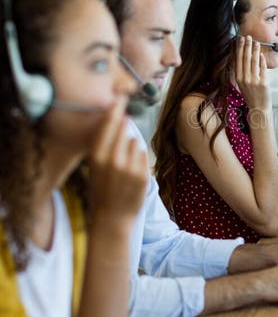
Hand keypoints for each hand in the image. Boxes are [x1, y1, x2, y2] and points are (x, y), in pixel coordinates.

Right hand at [88, 100, 147, 224]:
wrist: (112, 219)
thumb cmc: (101, 189)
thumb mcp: (94, 166)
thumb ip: (104, 143)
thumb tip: (122, 118)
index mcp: (96, 156)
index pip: (107, 125)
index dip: (114, 109)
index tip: (119, 96)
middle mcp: (112, 159)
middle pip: (123, 129)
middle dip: (123, 129)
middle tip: (121, 134)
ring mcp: (129, 167)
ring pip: (134, 142)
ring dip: (131, 149)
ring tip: (123, 167)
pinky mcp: (143, 175)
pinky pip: (143, 154)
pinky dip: (139, 160)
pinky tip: (131, 173)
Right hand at [235, 35, 271, 112]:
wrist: (258, 108)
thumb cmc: (252, 95)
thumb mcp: (243, 83)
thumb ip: (243, 71)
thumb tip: (244, 56)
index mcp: (239, 78)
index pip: (238, 60)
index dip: (239, 49)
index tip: (240, 39)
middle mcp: (244, 78)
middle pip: (245, 59)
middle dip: (247, 46)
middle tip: (249, 37)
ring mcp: (253, 81)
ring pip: (254, 62)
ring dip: (255, 50)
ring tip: (256, 43)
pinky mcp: (263, 83)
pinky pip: (262, 69)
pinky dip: (262, 61)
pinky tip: (261, 54)